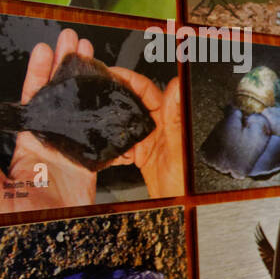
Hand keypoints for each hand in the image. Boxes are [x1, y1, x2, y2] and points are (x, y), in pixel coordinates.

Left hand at [0, 29, 98, 212]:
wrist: (49, 247)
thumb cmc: (14, 222)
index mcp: (25, 146)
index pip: (31, 103)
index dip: (38, 75)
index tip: (45, 51)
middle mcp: (50, 146)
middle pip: (59, 98)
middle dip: (65, 67)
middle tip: (72, 40)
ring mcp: (74, 155)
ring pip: (82, 110)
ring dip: (86, 82)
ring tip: (90, 54)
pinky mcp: (93, 169)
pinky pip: (103, 138)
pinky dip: (109, 115)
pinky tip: (112, 94)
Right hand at [106, 66, 184, 198]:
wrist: (178, 206)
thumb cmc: (186, 181)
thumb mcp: (178, 148)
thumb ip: (175, 118)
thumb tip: (177, 87)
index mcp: (171, 120)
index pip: (149, 91)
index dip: (131, 79)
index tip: (113, 72)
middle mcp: (159, 127)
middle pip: (133, 102)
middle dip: (115, 94)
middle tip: (95, 87)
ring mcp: (148, 139)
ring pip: (124, 120)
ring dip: (109, 117)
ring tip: (93, 112)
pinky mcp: (139, 154)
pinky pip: (120, 141)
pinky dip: (110, 142)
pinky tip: (104, 143)